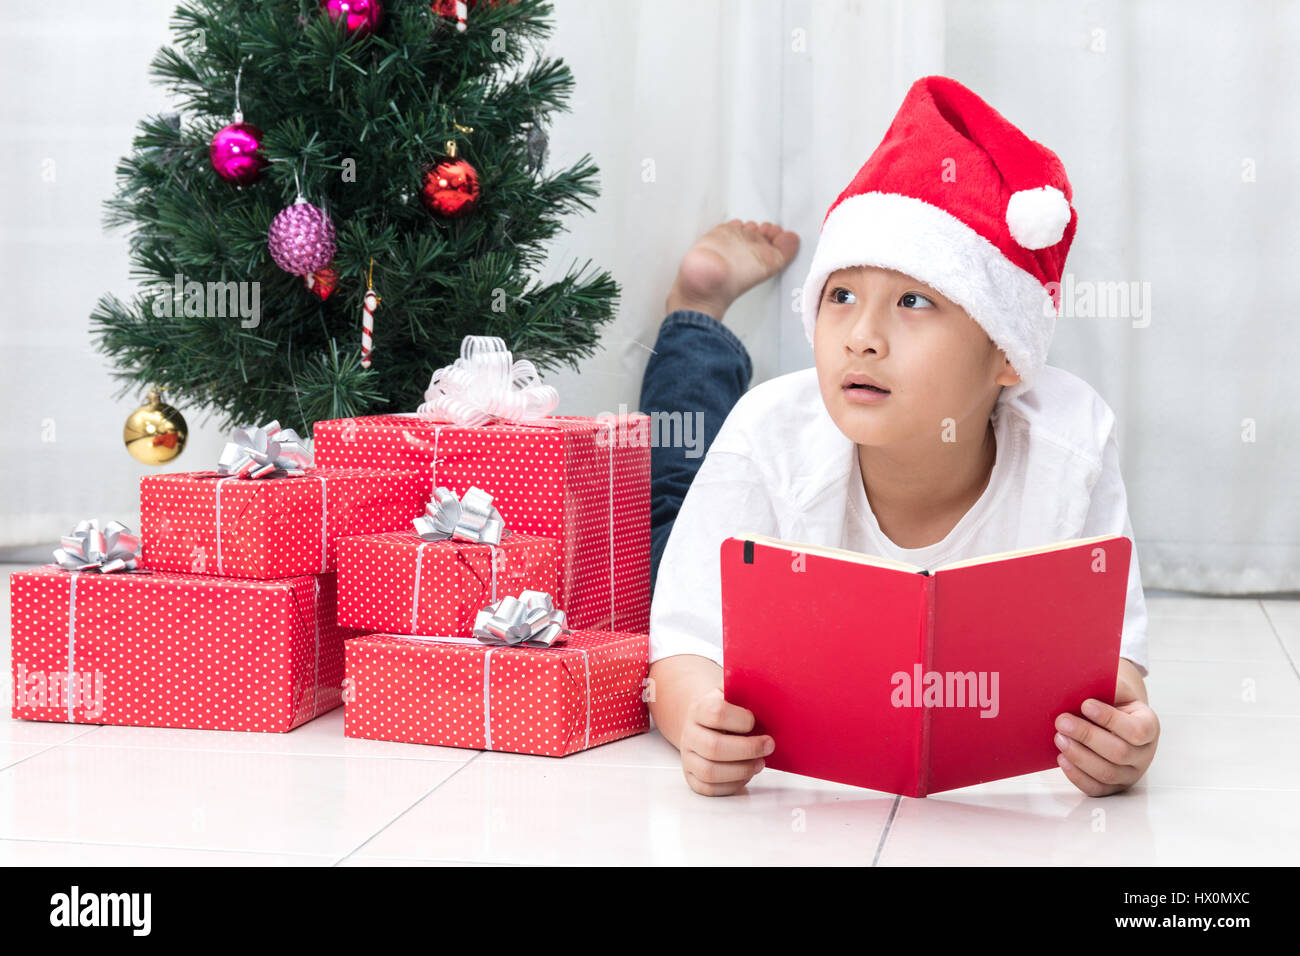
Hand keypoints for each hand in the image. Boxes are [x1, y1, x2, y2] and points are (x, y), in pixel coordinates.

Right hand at [679, 686, 773, 795]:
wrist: (704, 723)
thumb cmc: (727, 710)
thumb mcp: (733, 694)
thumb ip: (746, 690)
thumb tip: (769, 692)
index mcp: (699, 709)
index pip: (716, 713)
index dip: (741, 719)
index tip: (755, 721)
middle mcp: (689, 733)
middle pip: (714, 747)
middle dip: (748, 749)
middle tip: (769, 746)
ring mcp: (688, 757)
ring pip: (710, 772)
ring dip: (741, 770)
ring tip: (760, 763)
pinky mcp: (692, 777)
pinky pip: (708, 788)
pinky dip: (732, 785)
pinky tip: (745, 774)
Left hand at [1054, 669, 1159, 795]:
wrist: (1112, 717)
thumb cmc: (1111, 701)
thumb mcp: (1114, 688)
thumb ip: (1104, 685)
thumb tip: (1079, 682)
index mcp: (1149, 726)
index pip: (1137, 730)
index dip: (1110, 719)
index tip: (1085, 704)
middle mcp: (1144, 754)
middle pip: (1120, 753)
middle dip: (1087, 736)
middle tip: (1062, 721)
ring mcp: (1130, 773)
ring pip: (1107, 773)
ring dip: (1079, 756)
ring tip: (1059, 738)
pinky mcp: (1112, 787)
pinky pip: (1096, 789)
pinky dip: (1077, 776)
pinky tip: (1062, 758)